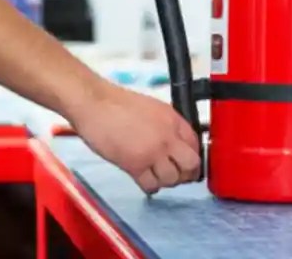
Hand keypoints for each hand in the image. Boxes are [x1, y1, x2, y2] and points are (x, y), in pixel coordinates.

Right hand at [68, 82, 202, 194]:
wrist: (95, 104)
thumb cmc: (118, 104)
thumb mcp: (153, 108)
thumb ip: (167, 125)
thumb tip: (175, 143)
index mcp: (173, 120)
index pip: (196, 144)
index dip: (193, 157)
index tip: (186, 163)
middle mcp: (167, 137)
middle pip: (191, 165)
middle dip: (186, 174)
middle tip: (177, 174)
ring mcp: (152, 153)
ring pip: (172, 179)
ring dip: (166, 181)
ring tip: (157, 176)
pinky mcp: (135, 166)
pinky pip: (151, 185)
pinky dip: (150, 187)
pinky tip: (145, 181)